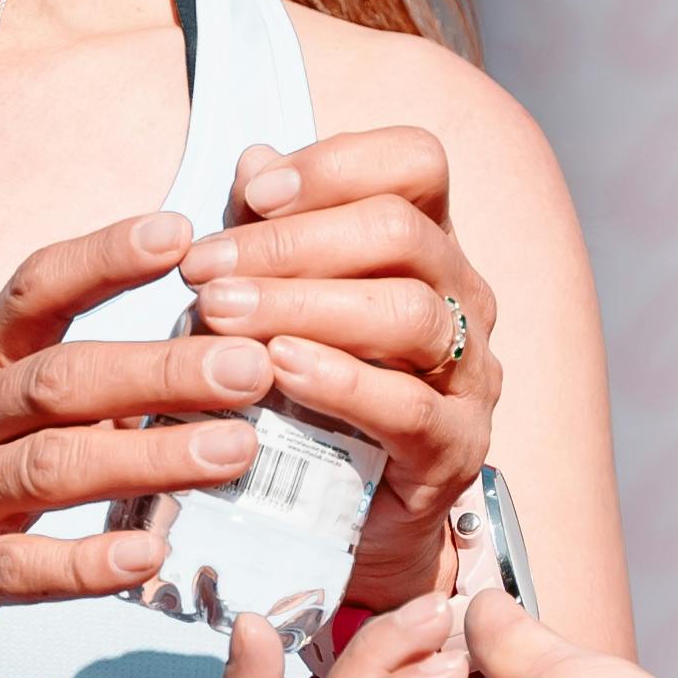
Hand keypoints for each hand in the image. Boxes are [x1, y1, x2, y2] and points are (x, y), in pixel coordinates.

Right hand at [0, 216, 271, 677]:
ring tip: (233, 450)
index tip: (183, 232)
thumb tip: (189, 359)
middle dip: (162, 368)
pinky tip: (148, 557)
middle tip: (252, 364)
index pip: (35, 291)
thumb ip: (68, 389)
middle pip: (63, 378)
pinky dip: (85, 563)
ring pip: (52, 465)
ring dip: (148, 457)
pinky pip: (19, 566)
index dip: (105, 256)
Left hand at [180, 130, 500, 612]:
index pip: (417, 164)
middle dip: (292, 244)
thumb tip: (255, 160)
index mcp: (430, 246)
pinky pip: (409, 405)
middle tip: (206, 270)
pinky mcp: (457, 448)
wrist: (344, 518)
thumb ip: (273, 234)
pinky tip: (279, 369)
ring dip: (304, 306)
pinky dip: (340, 380)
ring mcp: (471, 374)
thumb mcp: (282, 306)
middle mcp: (463, 298)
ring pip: (410, 312)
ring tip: (224, 315)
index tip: (254, 193)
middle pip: (402, 232)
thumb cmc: (307, 395)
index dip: (337, 165)